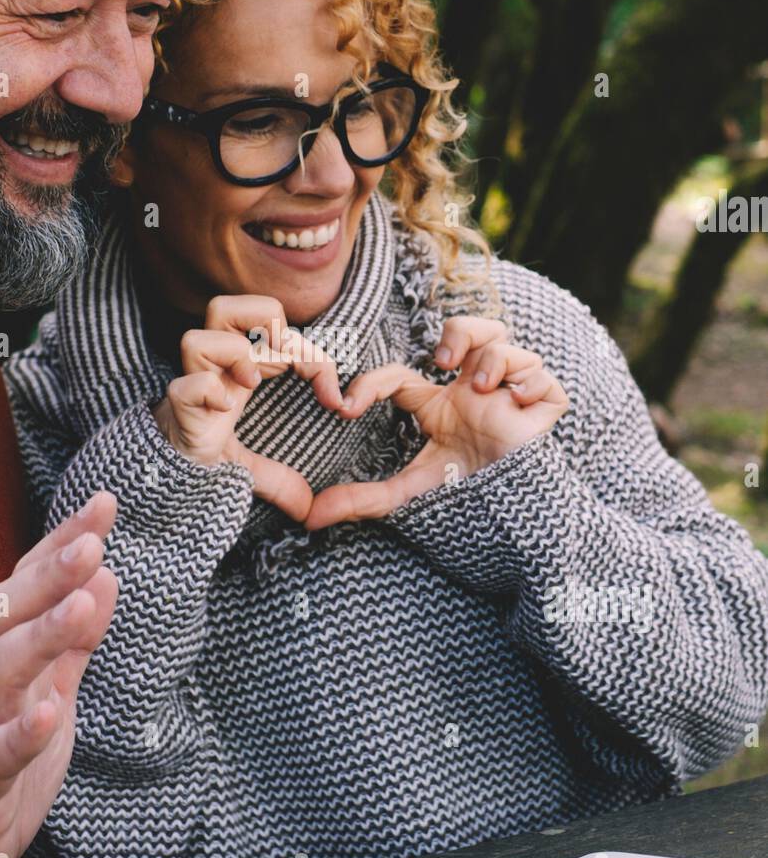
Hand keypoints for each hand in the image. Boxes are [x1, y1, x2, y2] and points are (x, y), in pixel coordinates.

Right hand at [0, 491, 119, 857]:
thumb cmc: (4, 752)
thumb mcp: (50, 688)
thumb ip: (76, 639)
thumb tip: (106, 574)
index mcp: (6, 656)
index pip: (30, 587)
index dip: (62, 544)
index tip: (103, 504)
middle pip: (7, 618)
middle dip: (48, 576)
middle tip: (92, 543)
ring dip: (38, 638)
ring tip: (79, 606)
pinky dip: (20, 734)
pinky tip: (50, 713)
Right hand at [151, 296, 341, 521]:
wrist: (163, 475)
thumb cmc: (206, 453)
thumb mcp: (250, 464)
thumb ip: (280, 478)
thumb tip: (307, 506)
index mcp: (238, 367)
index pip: (277, 331)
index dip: (314, 355)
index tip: (337, 401)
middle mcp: (213, 369)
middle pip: (225, 306)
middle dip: (261, 319)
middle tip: (283, 359)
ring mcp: (193, 386)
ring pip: (198, 337)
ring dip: (234, 354)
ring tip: (253, 384)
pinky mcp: (178, 410)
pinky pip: (186, 387)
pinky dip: (208, 391)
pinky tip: (226, 410)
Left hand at [306, 317, 567, 528]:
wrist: (511, 525)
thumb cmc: (460, 501)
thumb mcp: (405, 495)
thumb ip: (361, 500)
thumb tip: (308, 517)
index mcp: (440, 408)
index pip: (403, 376)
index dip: (371, 384)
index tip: (346, 407)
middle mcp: (474, 394)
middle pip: (473, 331)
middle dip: (461, 331)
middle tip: (443, 363)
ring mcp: (511, 400)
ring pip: (509, 346)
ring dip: (495, 359)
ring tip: (482, 389)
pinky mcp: (543, 415)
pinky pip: (548, 384)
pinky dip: (533, 385)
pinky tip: (516, 404)